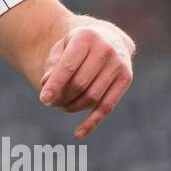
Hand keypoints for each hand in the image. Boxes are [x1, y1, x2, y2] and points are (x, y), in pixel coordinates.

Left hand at [38, 24, 134, 138]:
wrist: (108, 37)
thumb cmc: (78, 45)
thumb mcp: (62, 47)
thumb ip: (53, 64)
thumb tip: (46, 85)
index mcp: (86, 37)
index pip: (68, 66)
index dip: (55, 84)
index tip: (44, 99)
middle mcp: (106, 49)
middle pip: (80, 83)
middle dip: (62, 97)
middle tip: (50, 102)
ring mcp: (118, 64)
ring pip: (92, 96)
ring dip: (73, 106)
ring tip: (62, 106)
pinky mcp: (126, 78)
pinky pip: (107, 106)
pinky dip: (92, 122)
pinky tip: (78, 133)